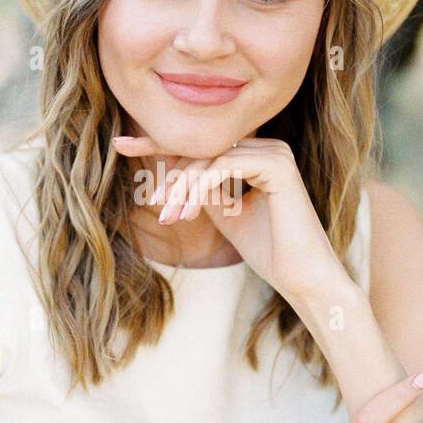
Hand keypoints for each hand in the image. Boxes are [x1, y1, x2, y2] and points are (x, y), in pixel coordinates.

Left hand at [111, 134, 346, 302]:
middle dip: (172, 176)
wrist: (300, 278)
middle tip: (156, 206)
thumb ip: (201, 188)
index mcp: (256, 154)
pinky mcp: (278, 166)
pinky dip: (200, 187)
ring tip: (169, 215)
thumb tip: (169, 172)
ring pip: (210, 157)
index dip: (159, 143)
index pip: (202, 144)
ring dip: (183, 187)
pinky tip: (187, 210)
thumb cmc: (267, 249)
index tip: (121, 146)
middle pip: (203, 148)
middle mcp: (267, 146)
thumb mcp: (222, 211)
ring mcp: (275, 153)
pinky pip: (225, 166)